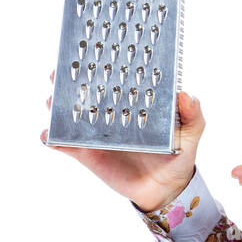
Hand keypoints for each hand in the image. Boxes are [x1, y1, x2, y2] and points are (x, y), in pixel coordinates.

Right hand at [40, 67, 205, 211]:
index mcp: (133, 102)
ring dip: (57, 106)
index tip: (91, 53)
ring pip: (70, 115)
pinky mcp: (87, 153)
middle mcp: (111, 113)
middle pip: (86, 92)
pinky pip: (65, 144)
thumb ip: (193, 113)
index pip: (115, 79)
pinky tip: (48, 135)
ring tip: (51, 101)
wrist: (165, 188)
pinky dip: (53, 139)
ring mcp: (96, 133)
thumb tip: (185, 94)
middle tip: (58, 73)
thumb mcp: (191, 132)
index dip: (102, 65)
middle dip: (69, 81)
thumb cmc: (178, 154)